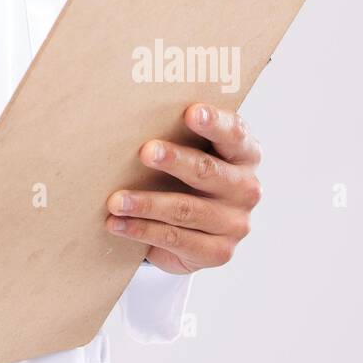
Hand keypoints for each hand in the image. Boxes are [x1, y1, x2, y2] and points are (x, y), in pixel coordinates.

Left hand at [104, 104, 262, 275]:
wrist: (193, 226)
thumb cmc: (185, 172)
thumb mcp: (189, 148)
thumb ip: (176, 129)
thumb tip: (129, 110)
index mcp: (245, 154)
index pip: (235, 133)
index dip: (214, 122)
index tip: (191, 112)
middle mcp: (246, 188)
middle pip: (208, 171)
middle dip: (174, 160)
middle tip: (145, 152)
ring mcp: (234, 223)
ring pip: (186, 209)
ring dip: (146, 203)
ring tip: (116, 200)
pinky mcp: (218, 252)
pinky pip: (175, 238)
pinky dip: (142, 230)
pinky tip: (117, 223)